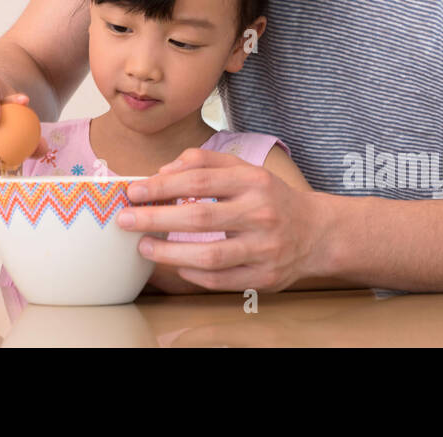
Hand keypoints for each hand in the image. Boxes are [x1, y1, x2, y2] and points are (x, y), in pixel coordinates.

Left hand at [118, 149, 324, 292]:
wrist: (317, 233)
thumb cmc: (270, 198)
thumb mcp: (244, 170)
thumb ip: (204, 162)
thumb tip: (161, 172)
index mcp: (254, 181)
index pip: (200, 179)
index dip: (162, 185)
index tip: (134, 191)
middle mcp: (261, 213)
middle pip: (200, 217)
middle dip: (155, 218)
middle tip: (126, 219)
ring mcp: (264, 249)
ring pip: (209, 255)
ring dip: (169, 252)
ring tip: (143, 246)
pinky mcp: (264, 278)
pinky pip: (220, 280)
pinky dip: (193, 274)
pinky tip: (176, 265)